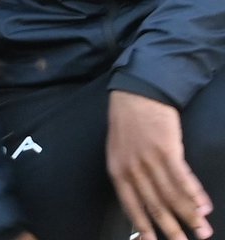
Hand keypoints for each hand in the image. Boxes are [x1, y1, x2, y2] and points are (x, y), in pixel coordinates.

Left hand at [107, 90, 212, 239]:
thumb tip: (144, 200)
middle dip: (171, 228)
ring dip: (189, 216)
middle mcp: (132, 169)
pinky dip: (194, 194)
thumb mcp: (118, 151)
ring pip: (171, 195)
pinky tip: (204, 207)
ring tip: (202, 232)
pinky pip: (182, 178)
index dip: (144, 227)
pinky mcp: (167, 149)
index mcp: (117, 171)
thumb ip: (129, 175)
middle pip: (154, 205)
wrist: (136, 94)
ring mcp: (150, 160)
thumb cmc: (127, 123)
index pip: (131, 206)